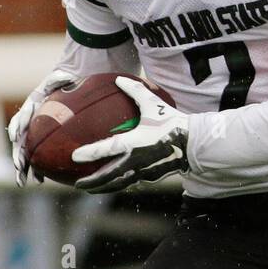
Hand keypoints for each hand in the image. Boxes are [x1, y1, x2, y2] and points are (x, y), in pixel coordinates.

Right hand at [7, 68, 76, 185]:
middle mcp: (29, 122)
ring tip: (23, 182)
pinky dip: (37, 169)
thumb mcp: (63, 77)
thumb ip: (61, 78)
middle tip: (19, 167)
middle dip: (18, 155)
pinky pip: (38, 157)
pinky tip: (40, 180)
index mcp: (31, 107)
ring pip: (26, 153)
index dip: (17, 127)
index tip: (16, 137)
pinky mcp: (42, 142)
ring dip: (23, 168)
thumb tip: (68, 76)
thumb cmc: (66, 82)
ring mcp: (34, 133)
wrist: (69, 86)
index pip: (21, 119)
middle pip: (20, 141)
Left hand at [72, 76, 189, 192]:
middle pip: (107, 176)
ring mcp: (143, 171)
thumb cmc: (172, 122)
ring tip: (91, 189)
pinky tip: (114, 185)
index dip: (87, 153)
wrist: (194, 143)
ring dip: (103, 188)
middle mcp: (135, 161)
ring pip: (118, 184)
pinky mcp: (152, 176)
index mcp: (133, 142)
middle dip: (91, 182)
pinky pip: (131, 182)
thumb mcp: (153, 104)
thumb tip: (119, 78)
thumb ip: (135, 91)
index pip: (104, 150)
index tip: (73, 157)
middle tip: (77, 185)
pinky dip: (118, 185)